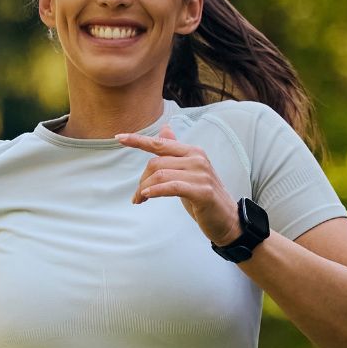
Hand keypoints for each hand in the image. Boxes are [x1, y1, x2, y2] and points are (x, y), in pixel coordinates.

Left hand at [116, 123, 239, 245]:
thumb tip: (165, 128)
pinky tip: (146, 196)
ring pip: (160, 174)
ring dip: (144, 189)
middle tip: (138, 196)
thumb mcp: (188, 171)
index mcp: (192, 152)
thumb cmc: (204, 196)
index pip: (160, 143)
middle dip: (142, 180)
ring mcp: (201, 174)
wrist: (228, 220)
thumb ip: (176, 151)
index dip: (138, 140)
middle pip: (156, 162)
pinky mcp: (202, 191)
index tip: (118, 137)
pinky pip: (171, 186)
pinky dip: (156, 191)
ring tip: (140, 200)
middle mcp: (197, 158)